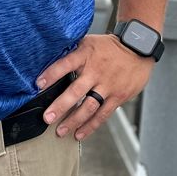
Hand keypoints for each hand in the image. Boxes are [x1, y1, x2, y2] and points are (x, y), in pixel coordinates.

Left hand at [34, 33, 155, 141]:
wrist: (138, 47)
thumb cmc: (109, 46)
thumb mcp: (89, 42)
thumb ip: (72, 53)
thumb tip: (49, 59)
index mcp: (86, 54)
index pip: (65, 64)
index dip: (51, 74)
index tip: (38, 85)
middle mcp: (96, 71)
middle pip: (76, 91)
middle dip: (60, 106)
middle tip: (47, 118)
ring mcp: (108, 85)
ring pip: (89, 106)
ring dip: (73, 120)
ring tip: (60, 131)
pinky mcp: (118, 96)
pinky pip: (103, 114)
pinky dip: (91, 125)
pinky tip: (79, 133)